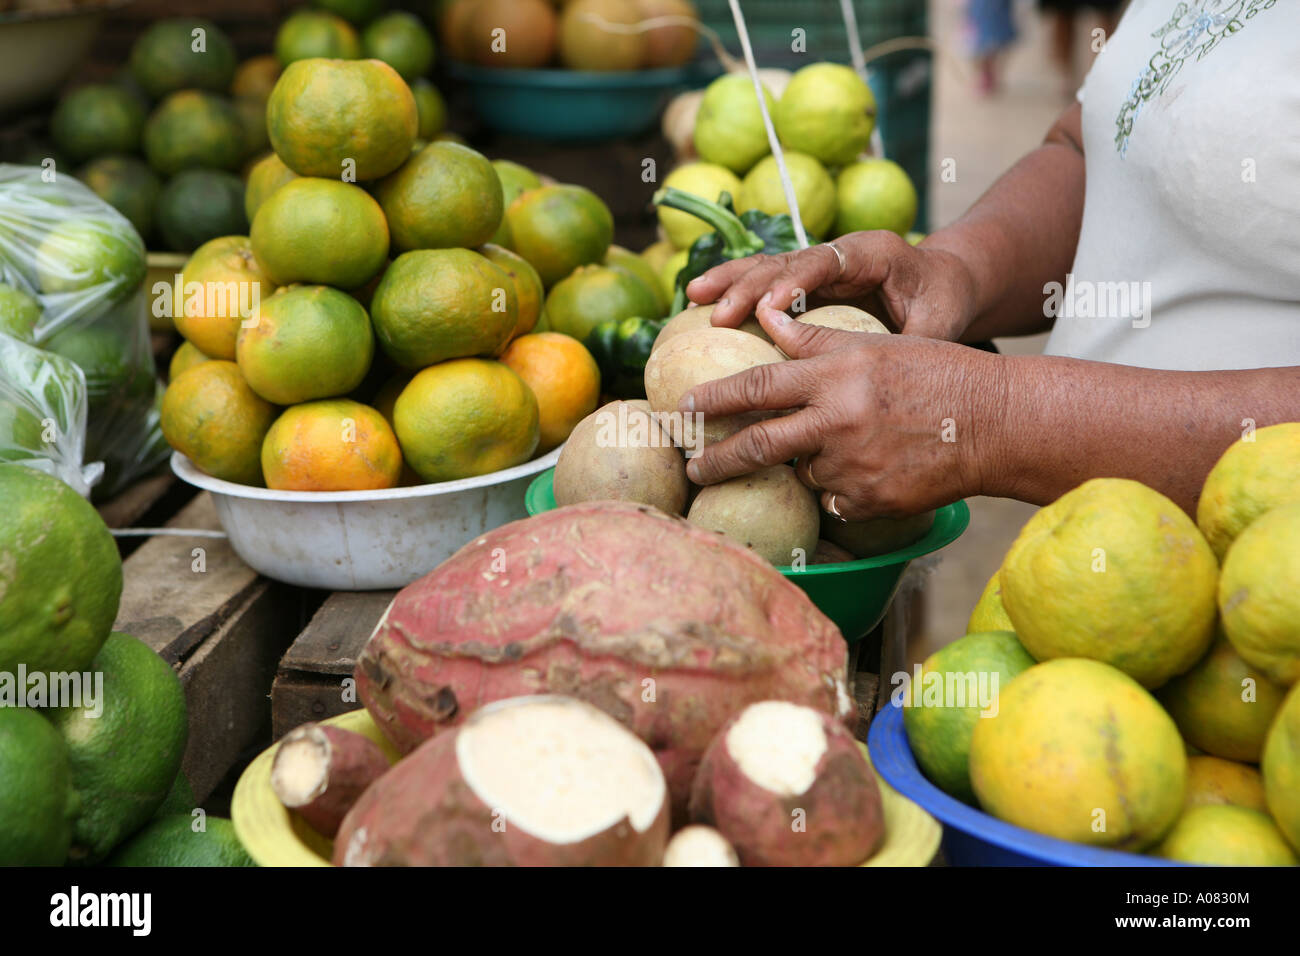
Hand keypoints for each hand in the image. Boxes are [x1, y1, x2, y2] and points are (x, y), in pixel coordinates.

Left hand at [680, 303, 1005, 518]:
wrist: (996, 425)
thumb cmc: (937, 376)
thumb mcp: (875, 346)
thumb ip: (816, 339)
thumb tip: (766, 319)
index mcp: (835, 375)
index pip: (758, 386)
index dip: (714, 400)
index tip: (684, 408)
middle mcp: (836, 421)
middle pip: (758, 445)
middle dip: (717, 460)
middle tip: (693, 467)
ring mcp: (853, 466)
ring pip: (802, 473)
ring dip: (806, 465)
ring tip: (845, 448)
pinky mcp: (870, 502)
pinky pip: (833, 501)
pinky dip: (838, 490)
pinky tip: (870, 471)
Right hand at [684, 231, 979, 341]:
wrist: (944, 281)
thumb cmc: (943, 302)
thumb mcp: (939, 323)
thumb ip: (912, 344)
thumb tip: (882, 379)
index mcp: (872, 252)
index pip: (826, 262)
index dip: (794, 283)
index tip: (766, 310)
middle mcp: (838, 252)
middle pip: (785, 262)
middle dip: (749, 287)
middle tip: (718, 316)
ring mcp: (818, 263)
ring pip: (766, 265)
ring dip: (729, 281)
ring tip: (693, 296)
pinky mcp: (803, 280)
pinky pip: (763, 280)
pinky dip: (732, 288)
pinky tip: (698, 301)